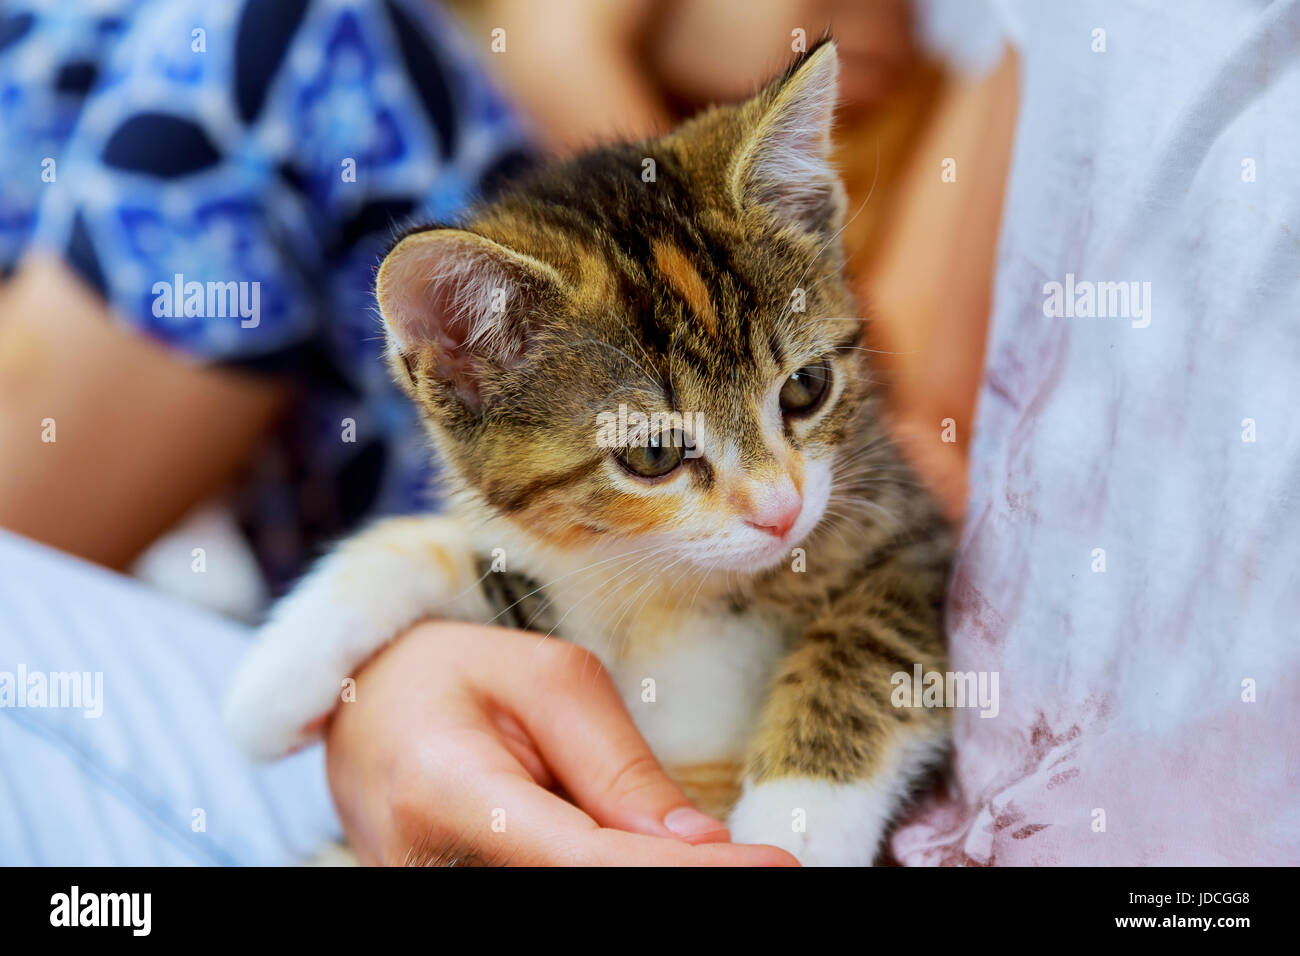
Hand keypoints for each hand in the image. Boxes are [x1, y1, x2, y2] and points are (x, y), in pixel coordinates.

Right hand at [325, 620, 798, 865]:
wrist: (361, 713)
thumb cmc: (456, 675)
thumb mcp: (546, 679)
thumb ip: (618, 764)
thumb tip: (700, 845)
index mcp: (447, 792)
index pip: (590, 862)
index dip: (687, 875)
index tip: (775, 869)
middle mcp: (429, 869)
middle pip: (585, 891)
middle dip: (678, 876)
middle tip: (759, 862)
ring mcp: (436, 896)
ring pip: (571, 894)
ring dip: (642, 868)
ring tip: (658, 822)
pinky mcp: (453, 902)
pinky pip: (551, 891)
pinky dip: (610, 870)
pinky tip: (639, 849)